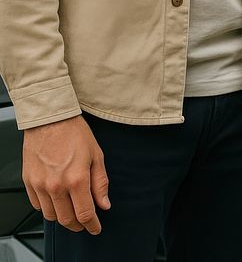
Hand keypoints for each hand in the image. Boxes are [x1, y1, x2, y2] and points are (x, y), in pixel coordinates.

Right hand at [22, 115, 109, 234]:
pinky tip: (57, 201)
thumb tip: (104, 204)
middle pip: (66, 219)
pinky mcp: (28, 182)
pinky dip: (48, 208)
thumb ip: (100, 183)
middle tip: (85, 223)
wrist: (50, 120)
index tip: (96, 228)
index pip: (85, 214)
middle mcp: (56, 185)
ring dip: (62, 218)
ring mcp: (40, 185)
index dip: (92, 225)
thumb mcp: (97, 156)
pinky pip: (37, 205)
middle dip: (78, 225)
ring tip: (72, 212)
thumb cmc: (74, 134)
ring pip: (50, 215)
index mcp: (76, 179)